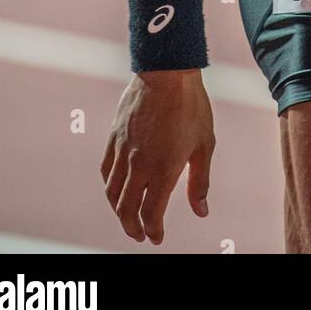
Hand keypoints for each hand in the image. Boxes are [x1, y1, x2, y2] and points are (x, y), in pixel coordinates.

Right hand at [101, 69, 214, 244]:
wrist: (167, 72)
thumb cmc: (191, 107)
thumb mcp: (204, 145)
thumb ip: (199, 181)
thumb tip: (201, 211)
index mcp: (163, 169)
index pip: (151, 213)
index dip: (153, 230)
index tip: (157, 237)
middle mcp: (139, 164)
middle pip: (126, 209)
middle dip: (132, 228)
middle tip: (140, 235)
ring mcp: (123, 151)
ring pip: (112, 192)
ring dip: (119, 211)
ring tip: (128, 217)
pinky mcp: (114, 137)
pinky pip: (106, 170)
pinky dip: (110, 186)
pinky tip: (117, 188)